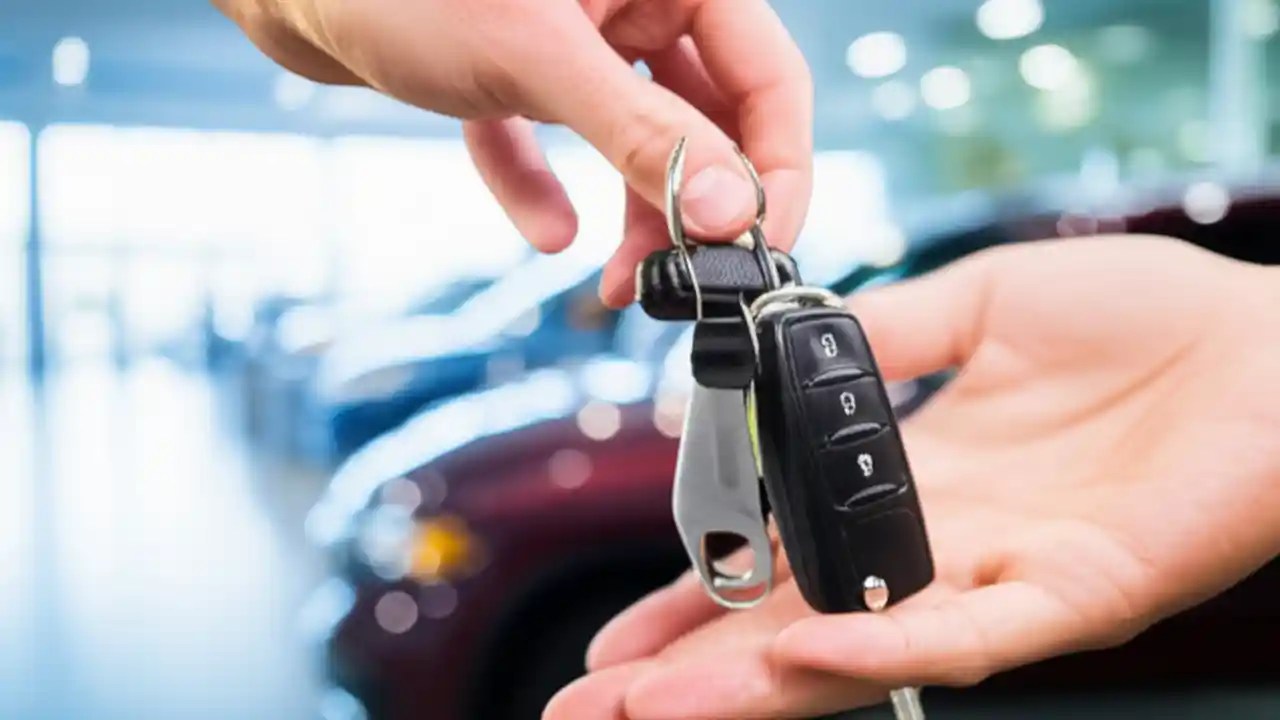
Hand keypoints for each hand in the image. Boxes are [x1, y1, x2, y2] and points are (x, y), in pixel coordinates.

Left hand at [213, 0, 812, 305]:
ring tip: (615, 283)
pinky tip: (545, 231)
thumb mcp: (537, 59)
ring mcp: (575, 34)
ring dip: (634, 214)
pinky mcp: (514, 68)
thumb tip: (734, 213)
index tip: (756, 250)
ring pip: (637, 137)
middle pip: (709, 117)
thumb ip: (643, 133)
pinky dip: (548, 188)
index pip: (768, 77)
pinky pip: (553, 140)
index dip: (777, 169)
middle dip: (697, 207)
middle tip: (682, 281)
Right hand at [545, 236, 1279, 718]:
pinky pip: (963, 638)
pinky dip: (875, 654)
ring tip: (646, 710)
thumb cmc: (1142, 320)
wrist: (1271, 342)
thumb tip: (782, 348)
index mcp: (915, 489)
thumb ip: (883, 332)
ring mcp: (1000, 585)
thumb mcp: (976, 301)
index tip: (616, 639)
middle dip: (687, 678)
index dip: (694, 603)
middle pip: (791, 635)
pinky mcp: (1073, 596)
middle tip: (584, 710)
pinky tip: (790, 657)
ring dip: (747, 687)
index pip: (780, 565)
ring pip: (856, 659)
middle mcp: (942, 553)